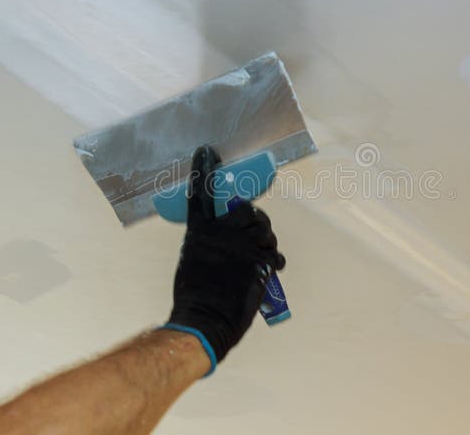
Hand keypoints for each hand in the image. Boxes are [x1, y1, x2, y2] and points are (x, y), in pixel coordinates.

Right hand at [165, 146, 284, 371]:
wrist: (206, 319)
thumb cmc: (194, 293)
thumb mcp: (193, 258)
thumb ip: (208, 241)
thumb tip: (223, 236)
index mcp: (200, 231)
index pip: (201, 194)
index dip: (203, 170)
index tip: (206, 150)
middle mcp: (222, 234)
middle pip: (247, 211)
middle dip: (255, 219)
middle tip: (255, 232)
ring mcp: (242, 247)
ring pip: (265, 231)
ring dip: (267, 241)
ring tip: (262, 254)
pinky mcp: (260, 264)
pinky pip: (276, 255)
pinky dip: (276, 262)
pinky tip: (272, 269)